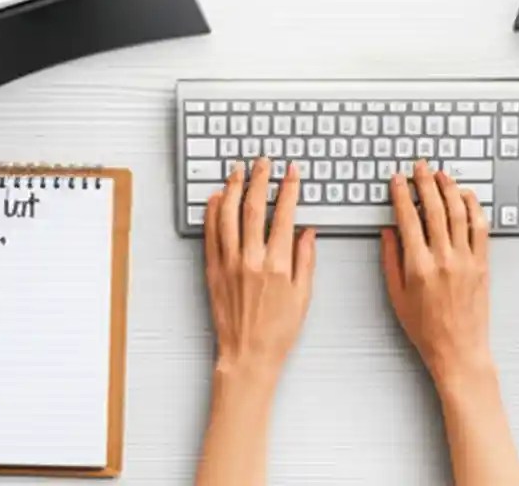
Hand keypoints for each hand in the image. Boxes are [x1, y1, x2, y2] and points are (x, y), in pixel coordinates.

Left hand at [204, 158, 316, 379]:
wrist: (247, 356)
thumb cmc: (277, 332)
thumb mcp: (304, 296)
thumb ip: (306, 260)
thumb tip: (308, 232)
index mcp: (278, 265)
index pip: (285, 215)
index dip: (289, 189)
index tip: (291, 172)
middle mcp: (252, 260)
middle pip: (254, 208)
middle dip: (259, 179)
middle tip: (262, 163)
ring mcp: (229, 264)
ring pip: (228, 216)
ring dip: (233, 188)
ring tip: (237, 171)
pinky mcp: (213, 271)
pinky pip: (210, 235)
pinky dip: (212, 213)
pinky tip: (217, 198)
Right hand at [381, 161, 492, 383]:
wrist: (458, 349)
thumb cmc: (426, 328)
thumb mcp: (396, 295)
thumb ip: (390, 259)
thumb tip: (388, 231)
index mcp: (418, 266)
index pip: (408, 218)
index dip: (401, 194)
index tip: (397, 180)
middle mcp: (443, 259)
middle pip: (434, 208)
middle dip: (425, 182)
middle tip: (420, 168)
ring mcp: (466, 260)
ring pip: (459, 212)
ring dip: (449, 189)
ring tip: (441, 175)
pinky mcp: (482, 264)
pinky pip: (480, 228)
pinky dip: (473, 207)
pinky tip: (466, 197)